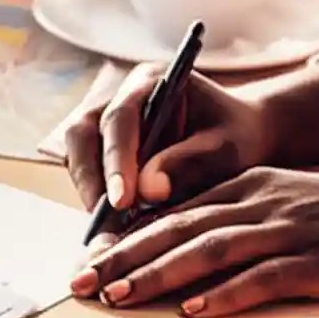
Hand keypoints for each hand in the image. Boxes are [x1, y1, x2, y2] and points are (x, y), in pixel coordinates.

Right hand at [64, 61, 318, 211]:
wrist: (238, 138)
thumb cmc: (237, 137)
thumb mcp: (229, 148)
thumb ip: (192, 163)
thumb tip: (147, 191)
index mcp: (149, 82)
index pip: (119, 119)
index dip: (116, 161)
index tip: (122, 202)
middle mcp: (116, 99)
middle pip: (81, 136)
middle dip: (90, 181)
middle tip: (104, 226)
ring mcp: (103, 125)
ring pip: (79, 158)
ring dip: (91, 195)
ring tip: (112, 235)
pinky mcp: (100, 151)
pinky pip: (88, 176)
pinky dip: (98, 203)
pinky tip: (117, 232)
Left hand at [70, 167, 318, 317]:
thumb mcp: (280, 206)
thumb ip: (229, 224)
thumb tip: (173, 258)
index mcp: (245, 189)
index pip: (169, 213)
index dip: (121, 241)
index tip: (82, 267)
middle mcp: (260, 204)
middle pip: (177, 228)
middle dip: (123, 257)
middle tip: (81, 284)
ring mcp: (292, 231)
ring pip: (212, 247)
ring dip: (159, 272)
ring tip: (120, 295)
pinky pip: (269, 275)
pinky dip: (228, 292)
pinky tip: (194, 309)